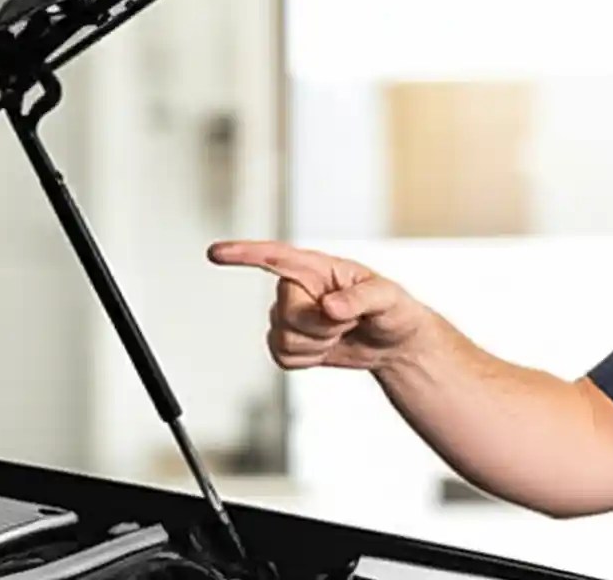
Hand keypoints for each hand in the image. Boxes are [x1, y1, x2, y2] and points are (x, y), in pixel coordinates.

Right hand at [206, 240, 428, 370]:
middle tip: (348, 322)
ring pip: (282, 337)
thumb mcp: (388, 298)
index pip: (276, 257)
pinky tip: (328, 348)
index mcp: (319, 268)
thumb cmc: (395, 311)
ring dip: (316, 344)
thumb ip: (360, 298)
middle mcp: (300, 288)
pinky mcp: (291, 341)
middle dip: (318, 325)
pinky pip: (282, 357)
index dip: (245, 253)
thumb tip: (330, 306)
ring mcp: (293, 315)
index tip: (216, 252)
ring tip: (341, 332)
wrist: (396, 344)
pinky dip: (308, 359)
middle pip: (283, 310)